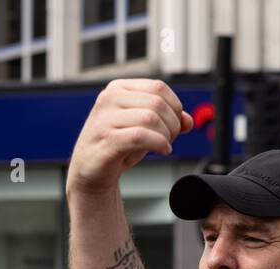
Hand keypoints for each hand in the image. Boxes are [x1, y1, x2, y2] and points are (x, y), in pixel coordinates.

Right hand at [66, 79, 193, 198]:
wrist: (91, 170)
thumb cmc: (117, 146)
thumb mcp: (144, 128)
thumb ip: (167, 120)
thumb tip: (188, 120)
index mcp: (118, 88)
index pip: (159, 87)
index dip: (175, 107)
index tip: (175, 124)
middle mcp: (109, 98)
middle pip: (158, 103)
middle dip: (172, 124)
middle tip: (169, 139)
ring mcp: (105, 118)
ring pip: (150, 118)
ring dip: (166, 135)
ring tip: (163, 145)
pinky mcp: (107, 139)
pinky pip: (141, 136)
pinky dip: (158, 144)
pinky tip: (162, 150)